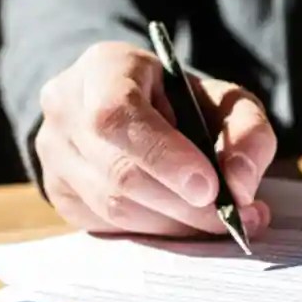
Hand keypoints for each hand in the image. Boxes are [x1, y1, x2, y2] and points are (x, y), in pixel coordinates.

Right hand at [34, 41, 276, 237]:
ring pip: (113, 206)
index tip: (209, 187)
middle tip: (233, 217)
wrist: (140, 110)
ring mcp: (54, 152)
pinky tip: (184, 224)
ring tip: (220, 222)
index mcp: (104, 67)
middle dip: (183, 204)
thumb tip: (240, 184)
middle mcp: (65, 106)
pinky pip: (107, 226)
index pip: (117, 115)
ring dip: (174, 225)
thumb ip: (247, 133)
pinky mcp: (59, 192)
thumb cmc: (185, 103)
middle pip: (119, 171)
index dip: (163, 156)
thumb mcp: (227, 101)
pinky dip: (154, 233)